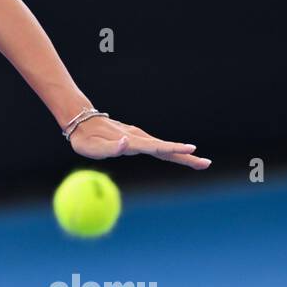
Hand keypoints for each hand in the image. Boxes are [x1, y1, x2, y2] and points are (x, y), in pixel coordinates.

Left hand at [68, 117, 210, 169]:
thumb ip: (111, 148)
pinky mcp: (136, 139)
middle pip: (165, 149)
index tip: (191, 149)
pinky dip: (170, 151)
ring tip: (199, 162)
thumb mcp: (93, 148)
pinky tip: (180, 154)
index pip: (156, 147)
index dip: (173, 149)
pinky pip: (156, 147)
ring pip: (163, 148)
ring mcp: (138, 138)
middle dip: (185, 156)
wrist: (80, 122)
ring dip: (181, 154)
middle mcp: (137, 139)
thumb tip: (126, 144)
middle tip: (206, 163)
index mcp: (131, 142)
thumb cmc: (85, 139)